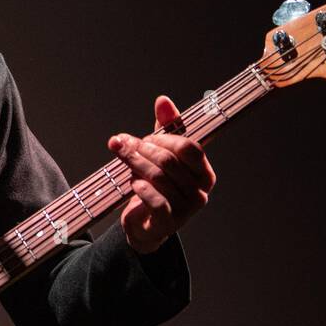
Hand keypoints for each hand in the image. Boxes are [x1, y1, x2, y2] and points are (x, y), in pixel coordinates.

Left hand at [107, 95, 216, 254]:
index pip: (188, 147)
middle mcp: (201, 191)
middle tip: (121, 144)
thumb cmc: (156, 187)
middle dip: (140, 149)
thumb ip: (165, 128)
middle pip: (168, 160)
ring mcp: (187, 209)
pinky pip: (154, 198)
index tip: (142, 138)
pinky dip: (139, 186)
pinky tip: (132, 182)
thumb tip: (163, 100)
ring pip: (158, 177)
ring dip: (135, 164)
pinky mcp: (169, 222)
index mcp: (205, 174)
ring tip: (123, 160)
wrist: (145, 225)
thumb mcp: (161, 155)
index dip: (162, 138)